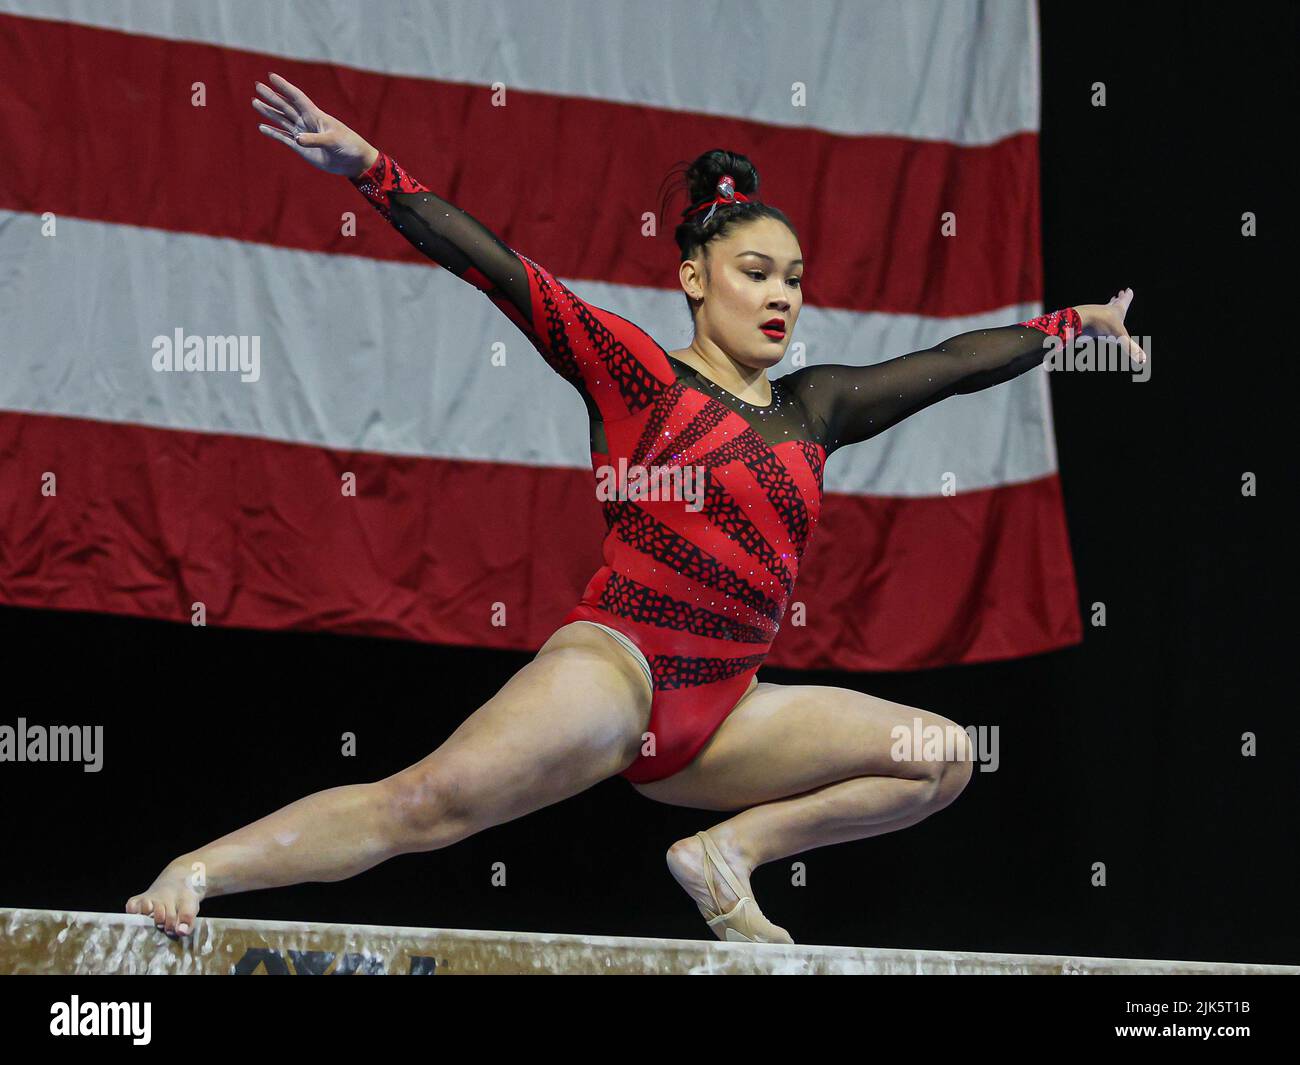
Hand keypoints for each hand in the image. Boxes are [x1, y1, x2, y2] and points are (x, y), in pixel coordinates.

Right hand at [251, 72, 378, 177]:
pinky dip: (273, 133)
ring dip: (269, 112)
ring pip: (282, 120)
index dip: (285, 87)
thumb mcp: (333, 141)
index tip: (272, 76)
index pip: (297, 97)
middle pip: (285, 106)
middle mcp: (306, 122)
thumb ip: (315, 139)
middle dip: (272, 96)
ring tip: (255, 102)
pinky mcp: (301, 148)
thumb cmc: (348, 146)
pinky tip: (262, 127)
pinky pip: (283, 138)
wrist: (354, 162)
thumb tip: (296, 139)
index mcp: (315, 115)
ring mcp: (303, 134)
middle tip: (257, 86)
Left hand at [1073, 288, 1145, 364]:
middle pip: (1114, 303)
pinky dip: (1095, 317)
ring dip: (1107, 306)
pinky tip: (1093, 320)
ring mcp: (1095, 314)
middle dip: (1118, 299)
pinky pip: (1092, 318)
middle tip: (1120, 293)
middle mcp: (1106, 310)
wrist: (1078, 321)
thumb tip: (1143, 361)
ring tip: (1109, 304)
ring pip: (1103, 309)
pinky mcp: (1086, 320)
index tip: (1129, 290)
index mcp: (1117, 310)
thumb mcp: (1119, 337)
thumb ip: (1130, 349)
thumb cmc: (1101, 324)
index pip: (1125, 301)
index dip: (1127, 297)